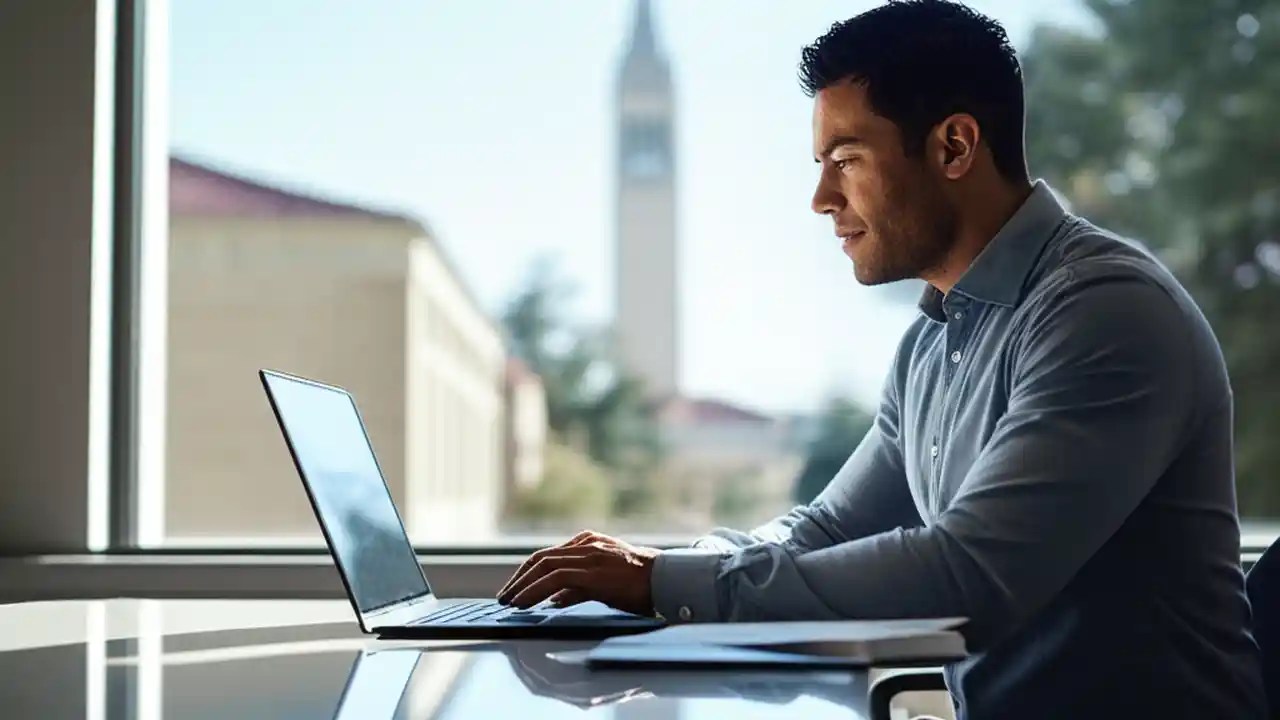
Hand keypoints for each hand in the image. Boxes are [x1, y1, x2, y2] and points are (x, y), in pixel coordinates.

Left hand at [496, 530, 660, 614]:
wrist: (669, 580)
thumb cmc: (642, 585)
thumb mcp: (605, 582)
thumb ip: (578, 588)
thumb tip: (555, 599)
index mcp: (589, 543)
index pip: (549, 555)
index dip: (528, 573)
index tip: (515, 589)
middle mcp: (587, 544)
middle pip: (542, 558)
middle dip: (520, 578)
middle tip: (505, 596)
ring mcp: (590, 555)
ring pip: (545, 566)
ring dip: (524, 586)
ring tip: (511, 602)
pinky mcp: (594, 570)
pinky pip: (557, 578)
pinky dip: (536, 590)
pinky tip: (526, 602)